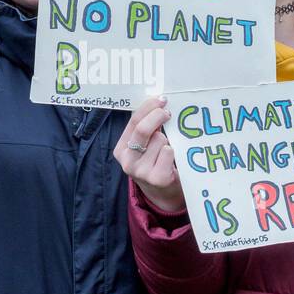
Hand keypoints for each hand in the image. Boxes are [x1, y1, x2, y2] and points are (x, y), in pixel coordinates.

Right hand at [114, 97, 183, 212]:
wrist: (162, 193)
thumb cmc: (154, 162)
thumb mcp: (144, 146)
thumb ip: (146, 128)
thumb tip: (158, 103)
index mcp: (121, 149)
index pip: (133, 122)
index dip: (148, 107)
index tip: (161, 99)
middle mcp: (127, 161)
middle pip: (143, 129)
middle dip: (157, 116)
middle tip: (168, 112)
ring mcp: (141, 171)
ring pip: (159, 140)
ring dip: (167, 141)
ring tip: (166, 150)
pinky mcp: (157, 179)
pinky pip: (168, 152)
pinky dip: (172, 152)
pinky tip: (171, 160)